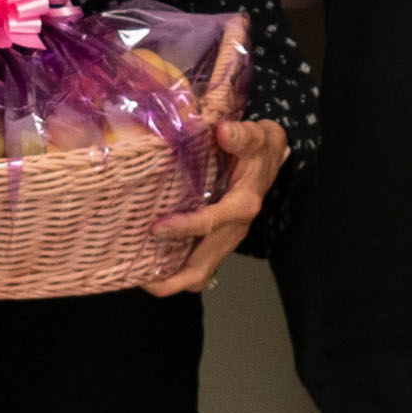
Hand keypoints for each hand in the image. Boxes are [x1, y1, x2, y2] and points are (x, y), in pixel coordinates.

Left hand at [141, 118, 289, 296]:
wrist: (272, 157)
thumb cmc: (259, 147)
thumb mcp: (257, 135)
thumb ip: (242, 136)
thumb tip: (224, 132)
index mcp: (242, 204)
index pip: (212, 223)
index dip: (185, 228)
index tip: (156, 228)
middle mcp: (234, 228)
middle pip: (204, 264)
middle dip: (173, 276)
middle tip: (139, 276)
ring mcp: (226, 237)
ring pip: (201, 272)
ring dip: (173, 280)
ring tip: (140, 279)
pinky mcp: (219, 240)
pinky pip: (199, 265)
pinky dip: (178, 272)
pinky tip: (153, 267)